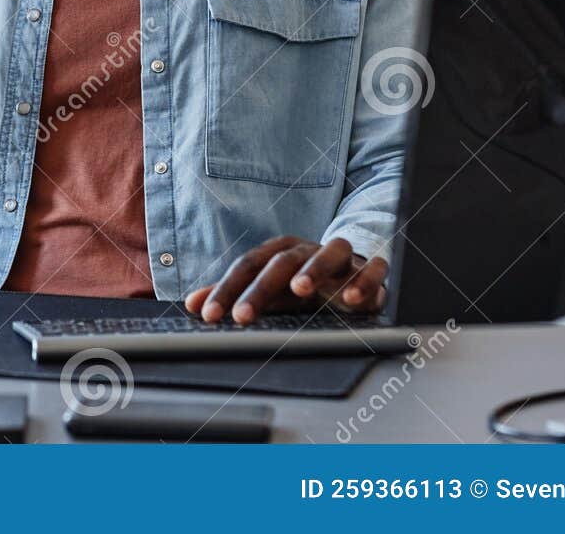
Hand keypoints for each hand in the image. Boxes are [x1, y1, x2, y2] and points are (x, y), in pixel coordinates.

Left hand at [182, 236, 386, 323]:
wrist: (351, 273)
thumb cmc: (304, 285)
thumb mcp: (269, 290)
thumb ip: (233, 294)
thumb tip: (193, 304)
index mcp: (279, 251)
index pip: (247, 266)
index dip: (226, 289)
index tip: (208, 315)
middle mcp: (307, 249)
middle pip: (280, 262)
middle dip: (259, 289)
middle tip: (241, 315)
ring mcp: (341, 257)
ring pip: (329, 253)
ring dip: (314, 269)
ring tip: (300, 289)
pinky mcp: (370, 269)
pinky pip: (372, 270)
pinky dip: (365, 281)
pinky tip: (353, 299)